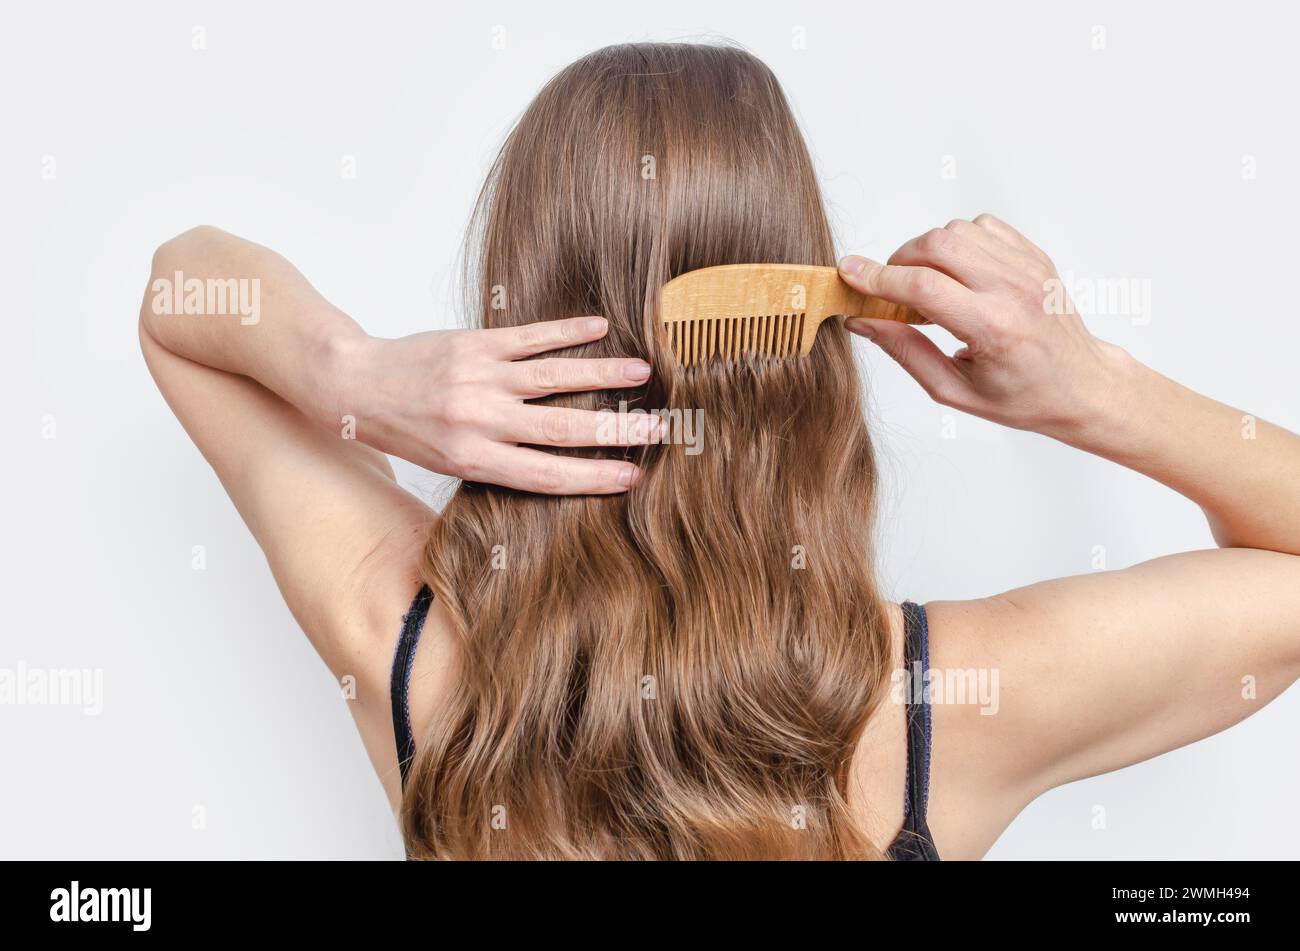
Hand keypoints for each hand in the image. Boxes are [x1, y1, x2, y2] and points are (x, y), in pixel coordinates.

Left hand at [336, 316, 658, 493]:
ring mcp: (480, 378)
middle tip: (659, 428)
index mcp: (475, 460)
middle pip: (563, 428)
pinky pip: (529, 338)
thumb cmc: (405, 431)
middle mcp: (481, 421)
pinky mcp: (475, 344)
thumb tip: (561, 465)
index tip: (633, 476)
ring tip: (642, 373)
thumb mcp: (449, 462)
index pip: (548, 474)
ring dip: (603, 373)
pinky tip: (599, 328)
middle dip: (615, 430)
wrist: (357, 386)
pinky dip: (566, 332)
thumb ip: (501, 461)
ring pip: (554, 377)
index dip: (595, 477)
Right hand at [838, 214, 1130, 440]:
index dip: (877, 277)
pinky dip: (958, 243)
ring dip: (928, 252)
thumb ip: (904, 351)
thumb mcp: (953, 389)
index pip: (922, 286)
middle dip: (900, 261)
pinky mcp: (1033, 255)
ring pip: (956, 229)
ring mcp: (1027, 266)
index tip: (849, 272)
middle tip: (893, 290)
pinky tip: (959, 274)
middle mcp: (1013, 289)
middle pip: (936, 245)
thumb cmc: (1022, 396)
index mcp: (993, 328)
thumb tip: (862, 320)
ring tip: (930, 287)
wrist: (1081, 383)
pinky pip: (981, 226)